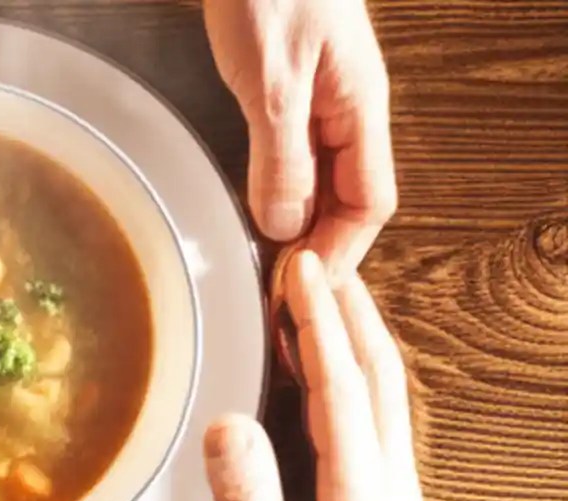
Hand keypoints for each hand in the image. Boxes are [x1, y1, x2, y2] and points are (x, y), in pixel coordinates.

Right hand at [203, 251, 423, 500]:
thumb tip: (229, 426)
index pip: (342, 390)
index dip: (319, 323)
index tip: (300, 272)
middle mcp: (389, 490)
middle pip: (376, 375)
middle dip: (346, 308)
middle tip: (310, 257)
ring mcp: (391, 497)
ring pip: (382, 392)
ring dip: (354, 333)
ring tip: (320, 291)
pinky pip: (372, 418)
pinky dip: (352, 371)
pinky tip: (324, 364)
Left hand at [204, 0, 396, 277]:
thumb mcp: (272, 82)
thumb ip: (282, 157)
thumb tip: (287, 226)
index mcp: (360, 109)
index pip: (368, 202)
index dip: (340, 251)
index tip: (303, 288)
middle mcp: (347, 109)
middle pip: (348, 197)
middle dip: (320, 246)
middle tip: (280, 289)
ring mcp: (319, 100)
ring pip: (321, 179)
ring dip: (299, 222)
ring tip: (268, 263)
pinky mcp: (288, 90)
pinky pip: (296, 155)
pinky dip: (280, 188)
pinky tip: (260, 206)